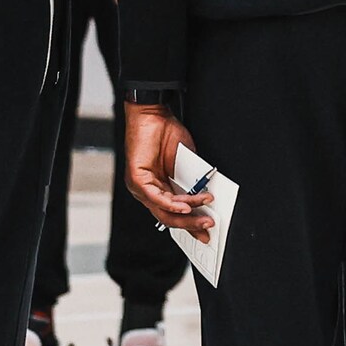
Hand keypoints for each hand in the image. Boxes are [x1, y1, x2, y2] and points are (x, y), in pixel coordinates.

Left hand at [121, 99, 216, 235]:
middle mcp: (147, 192)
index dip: (191, 224)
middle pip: (168, 217)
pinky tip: (186, 206)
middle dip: (191, 224)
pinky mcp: (136, 180)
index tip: (206, 231)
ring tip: (204, 212)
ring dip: (187, 213)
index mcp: (158, 189)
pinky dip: (172, 204)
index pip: (174, 213)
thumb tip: (208, 198)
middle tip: (209, 226)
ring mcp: (139, 187)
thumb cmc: (167, 135)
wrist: (153, 114)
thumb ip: (193, 183)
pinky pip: (156, 198)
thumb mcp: (186, 164)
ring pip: (164, 210)